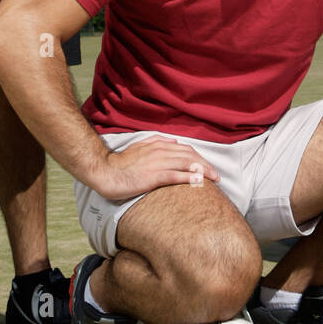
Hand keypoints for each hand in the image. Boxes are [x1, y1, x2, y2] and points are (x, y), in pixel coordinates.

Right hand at [90, 136, 219, 203]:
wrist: (106, 171)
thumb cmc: (121, 163)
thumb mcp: (139, 146)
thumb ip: (156, 142)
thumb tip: (174, 142)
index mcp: (158, 145)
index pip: (185, 149)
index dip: (199, 158)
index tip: (207, 167)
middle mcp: (160, 152)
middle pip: (190, 156)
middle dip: (206, 165)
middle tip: (217, 175)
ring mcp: (158, 163)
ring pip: (187, 164)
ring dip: (203, 171)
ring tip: (214, 178)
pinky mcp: (154, 176)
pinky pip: (176, 175)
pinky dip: (190, 177)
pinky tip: (200, 181)